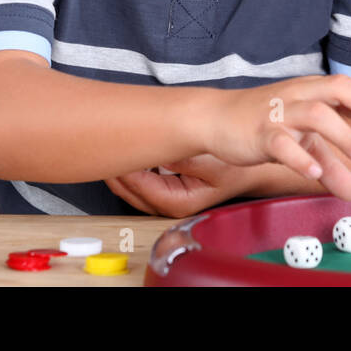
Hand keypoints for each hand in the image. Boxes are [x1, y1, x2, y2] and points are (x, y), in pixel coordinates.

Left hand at [105, 154, 248, 218]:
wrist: (248, 169)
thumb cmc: (233, 166)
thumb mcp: (209, 159)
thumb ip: (179, 158)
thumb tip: (152, 150)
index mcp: (178, 202)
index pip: (139, 188)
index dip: (123, 169)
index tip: (113, 148)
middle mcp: (168, 206)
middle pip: (128, 192)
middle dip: (114, 170)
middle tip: (101, 144)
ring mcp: (165, 200)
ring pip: (130, 189)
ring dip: (120, 170)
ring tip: (110, 146)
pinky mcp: (165, 190)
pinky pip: (139, 182)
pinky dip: (130, 169)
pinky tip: (128, 153)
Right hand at [206, 75, 350, 200]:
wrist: (215, 119)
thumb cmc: (264, 125)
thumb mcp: (303, 145)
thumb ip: (330, 167)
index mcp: (313, 92)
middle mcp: (299, 96)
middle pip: (340, 89)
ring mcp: (279, 113)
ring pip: (315, 114)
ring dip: (341, 132)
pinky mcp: (259, 133)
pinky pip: (282, 143)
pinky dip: (300, 157)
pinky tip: (315, 172)